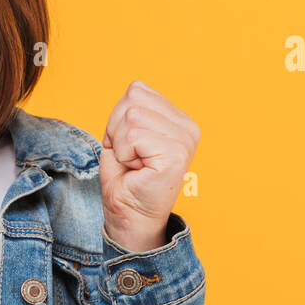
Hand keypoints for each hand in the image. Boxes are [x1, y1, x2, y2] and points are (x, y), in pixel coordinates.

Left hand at [99, 80, 199, 251]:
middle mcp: (187, 127)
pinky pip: (133, 136)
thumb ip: (131, 109)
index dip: (119, 118)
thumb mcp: (123, 134)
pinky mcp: (176, 154)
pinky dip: (124, 154)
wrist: (129, 215)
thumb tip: (134, 89)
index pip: (137, 90)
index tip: (128, 146)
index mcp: (178, 118)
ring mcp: (184, 140)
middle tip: (129, 156)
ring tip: (134, 163)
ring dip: (121, 144)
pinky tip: (138, 169)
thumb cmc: (125, 179)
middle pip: (132, 98)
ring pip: (131, 116)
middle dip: (117, 129)